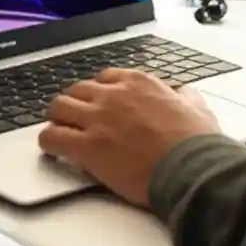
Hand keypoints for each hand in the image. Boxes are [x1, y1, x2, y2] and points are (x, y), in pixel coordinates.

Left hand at [38, 69, 220, 206]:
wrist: (189, 169)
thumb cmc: (195, 143)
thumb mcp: (198, 108)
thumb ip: (187, 96)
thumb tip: (186, 94)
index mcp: (138, 83)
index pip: (105, 77)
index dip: (99, 91)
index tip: (99, 102)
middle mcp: (113, 95)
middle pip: (78, 89)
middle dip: (75, 103)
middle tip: (75, 117)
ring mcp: (97, 120)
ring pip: (58, 108)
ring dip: (57, 119)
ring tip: (58, 130)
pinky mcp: (86, 147)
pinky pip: (52, 138)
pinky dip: (48, 143)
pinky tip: (53, 150)